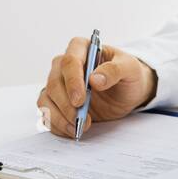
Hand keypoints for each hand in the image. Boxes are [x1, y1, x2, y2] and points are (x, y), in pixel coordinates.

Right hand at [37, 38, 156, 137]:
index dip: (72, 81)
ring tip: (77, 128)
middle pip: (54, 82)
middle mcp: (65, 64)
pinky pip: (48, 112)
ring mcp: (59, 83)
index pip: (69, 61)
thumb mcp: (130, 69)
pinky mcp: (58, 101)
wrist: (128, 92)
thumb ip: (115, 70)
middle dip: (65, 104)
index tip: (80, 100)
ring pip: (47, 98)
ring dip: (59, 116)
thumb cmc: (128, 74)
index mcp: (81, 48)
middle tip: (79, 119)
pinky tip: (71, 130)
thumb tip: (95, 79)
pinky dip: (56, 124)